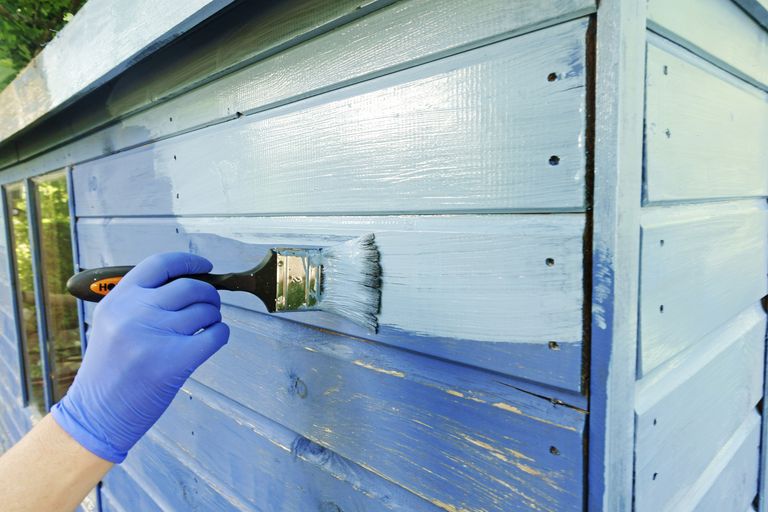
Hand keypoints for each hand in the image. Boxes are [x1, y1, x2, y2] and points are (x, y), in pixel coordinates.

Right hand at [51, 252, 229, 461]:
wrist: (96, 415)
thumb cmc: (108, 372)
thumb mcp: (111, 324)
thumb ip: (139, 301)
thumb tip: (186, 283)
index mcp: (118, 300)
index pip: (160, 264)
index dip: (189, 262)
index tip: (205, 267)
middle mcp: (135, 313)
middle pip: (190, 286)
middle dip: (209, 294)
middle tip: (210, 304)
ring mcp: (155, 336)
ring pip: (205, 311)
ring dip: (214, 316)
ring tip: (206, 326)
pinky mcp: (175, 360)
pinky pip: (215, 335)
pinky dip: (220, 334)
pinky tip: (212, 339)